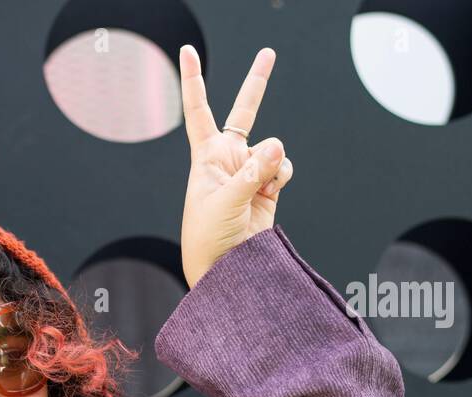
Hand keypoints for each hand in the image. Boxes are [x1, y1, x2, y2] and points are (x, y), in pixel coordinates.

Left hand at [178, 46, 294, 288]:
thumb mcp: (225, 202)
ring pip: (273, 148)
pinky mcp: (268, 187)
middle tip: (269, 52)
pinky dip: (280, 177)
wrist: (224, 269)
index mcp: (205, 157)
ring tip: (258, 191)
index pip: (198, 111)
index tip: (187, 51)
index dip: (194, 80)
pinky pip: (284, 167)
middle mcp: (228, 159)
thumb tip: (279, 145)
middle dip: (257, 83)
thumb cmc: (208, 237)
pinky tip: (269, 193)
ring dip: (271, 166)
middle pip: (245, 112)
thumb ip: (252, 172)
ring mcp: (250, 171)